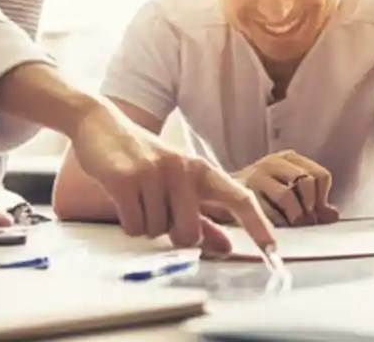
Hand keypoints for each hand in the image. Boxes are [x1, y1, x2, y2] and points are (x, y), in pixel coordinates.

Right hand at [67, 101, 275, 257]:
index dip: (257, 225)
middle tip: (159, 211)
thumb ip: (203, 217)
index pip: (239, 198)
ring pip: (156, 232)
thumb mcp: (177, 182)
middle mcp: (183, 169)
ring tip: (138, 196)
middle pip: (189, 233)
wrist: (101, 124)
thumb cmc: (142, 158)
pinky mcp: (126, 180)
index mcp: (200, 170)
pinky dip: (128, 221)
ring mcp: (154, 173)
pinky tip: (123, 198)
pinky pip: (134, 226)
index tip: (272, 250)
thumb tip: (225, 247)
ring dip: (146, 224)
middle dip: (172, 234)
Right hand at [230, 150, 339, 226]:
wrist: (219, 198)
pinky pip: (267, 210)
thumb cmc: (259, 198)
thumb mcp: (289, 195)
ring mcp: (256, 175)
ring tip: (290, 226)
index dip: (322, 198)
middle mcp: (272, 162)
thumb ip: (313, 204)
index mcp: (288, 159)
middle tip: (304, 222)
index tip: (316, 212)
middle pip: (305, 183)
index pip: (320, 175)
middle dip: (308, 208)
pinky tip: (274, 228)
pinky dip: (276, 223)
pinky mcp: (242, 192)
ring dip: (293, 216)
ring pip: (287, 196)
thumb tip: (333, 216)